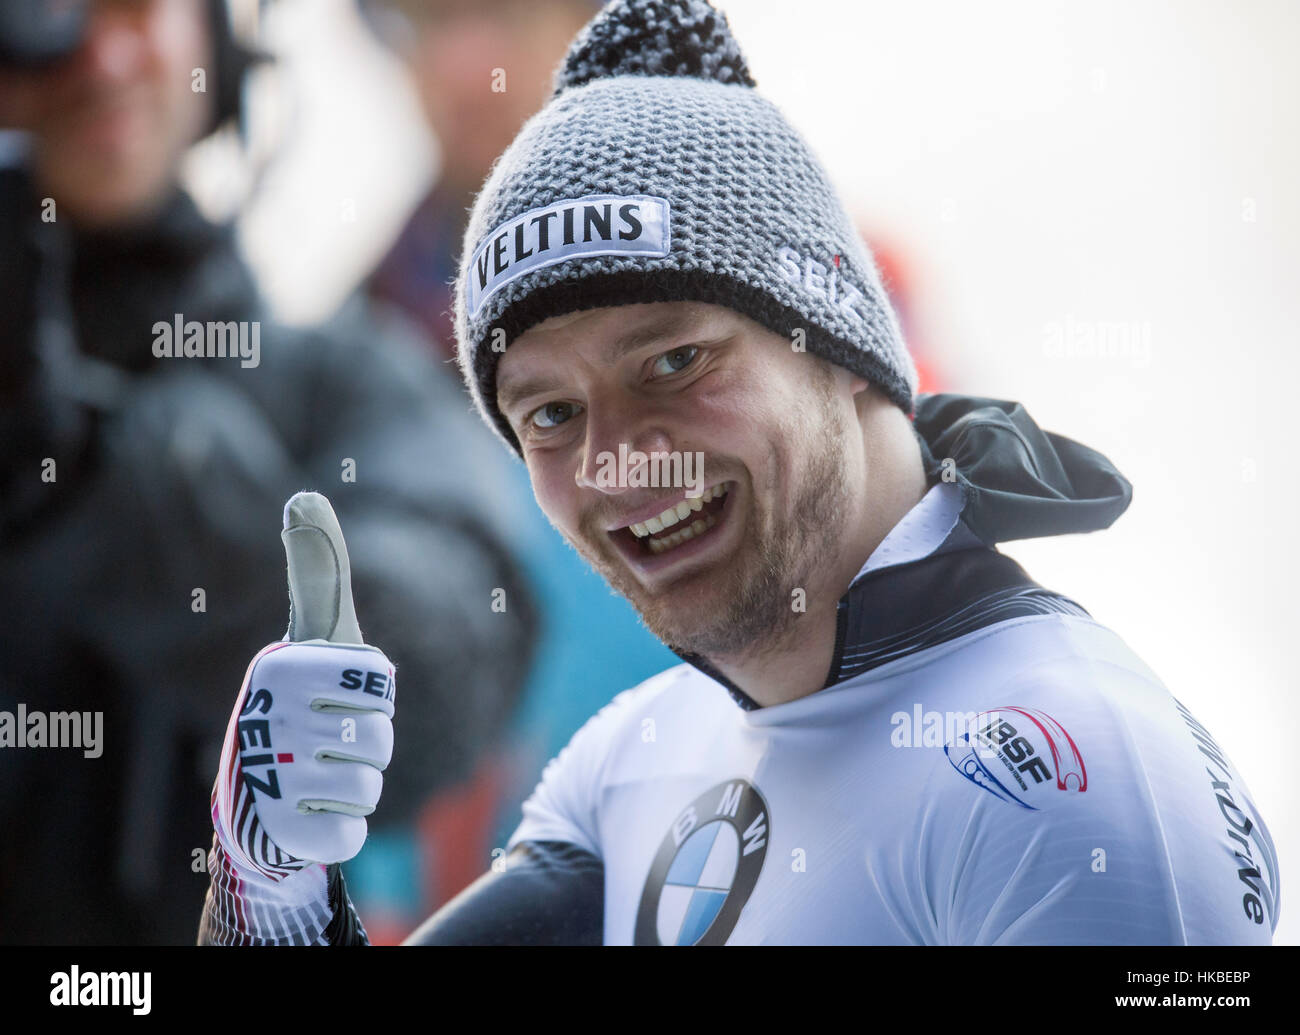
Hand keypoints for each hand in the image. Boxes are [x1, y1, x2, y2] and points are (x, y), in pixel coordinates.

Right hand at [212, 491, 395, 875]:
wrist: (254, 797)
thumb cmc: (299, 702)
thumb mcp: (312, 634)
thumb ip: (317, 570)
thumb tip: (305, 493)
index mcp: (284, 665)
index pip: (380, 683)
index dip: (370, 696)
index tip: (334, 698)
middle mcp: (271, 718)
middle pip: (380, 738)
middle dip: (366, 747)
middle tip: (325, 744)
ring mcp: (272, 780)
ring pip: (370, 786)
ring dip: (354, 788)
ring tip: (314, 779)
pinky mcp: (282, 837)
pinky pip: (353, 833)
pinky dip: (341, 829)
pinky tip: (309, 817)